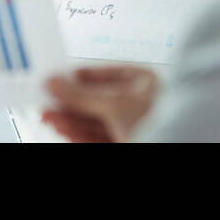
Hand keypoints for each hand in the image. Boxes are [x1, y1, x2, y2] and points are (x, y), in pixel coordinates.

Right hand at [40, 65, 158, 141]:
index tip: (57, 78)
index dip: (79, 77)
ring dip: (68, 119)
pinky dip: (78, 133)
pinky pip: (98, 135)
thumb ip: (80, 94)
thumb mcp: (112, 103)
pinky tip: (61, 129)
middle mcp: (140, 103)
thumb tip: (54, 83)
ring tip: (46, 116)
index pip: (105, 75)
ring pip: (94, 120)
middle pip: (96, 100)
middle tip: (45, 99)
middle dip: (69, 102)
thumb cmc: (157, 120)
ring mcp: (133, 125)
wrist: (174, 144)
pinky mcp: (127, 142)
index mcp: (145, 82)